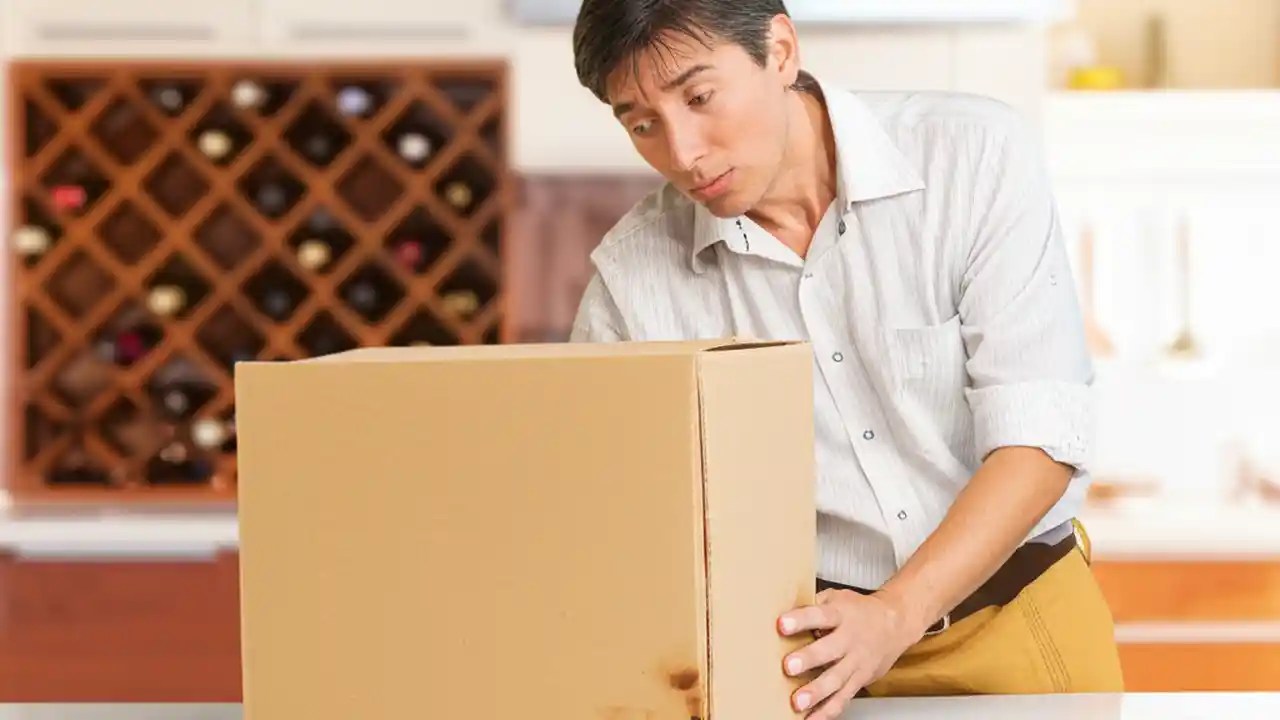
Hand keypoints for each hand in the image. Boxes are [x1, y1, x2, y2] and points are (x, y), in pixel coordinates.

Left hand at [776, 589, 921, 717]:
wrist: (896, 624)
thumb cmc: (859, 611)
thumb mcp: (838, 597)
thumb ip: (813, 603)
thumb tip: (782, 606)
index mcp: (841, 615)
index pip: (819, 615)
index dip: (801, 619)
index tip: (782, 624)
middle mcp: (849, 639)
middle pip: (829, 650)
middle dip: (809, 659)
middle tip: (789, 666)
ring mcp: (856, 662)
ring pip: (836, 679)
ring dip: (816, 692)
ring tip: (797, 702)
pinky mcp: (859, 680)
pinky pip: (843, 698)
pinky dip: (827, 711)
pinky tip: (811, 719)